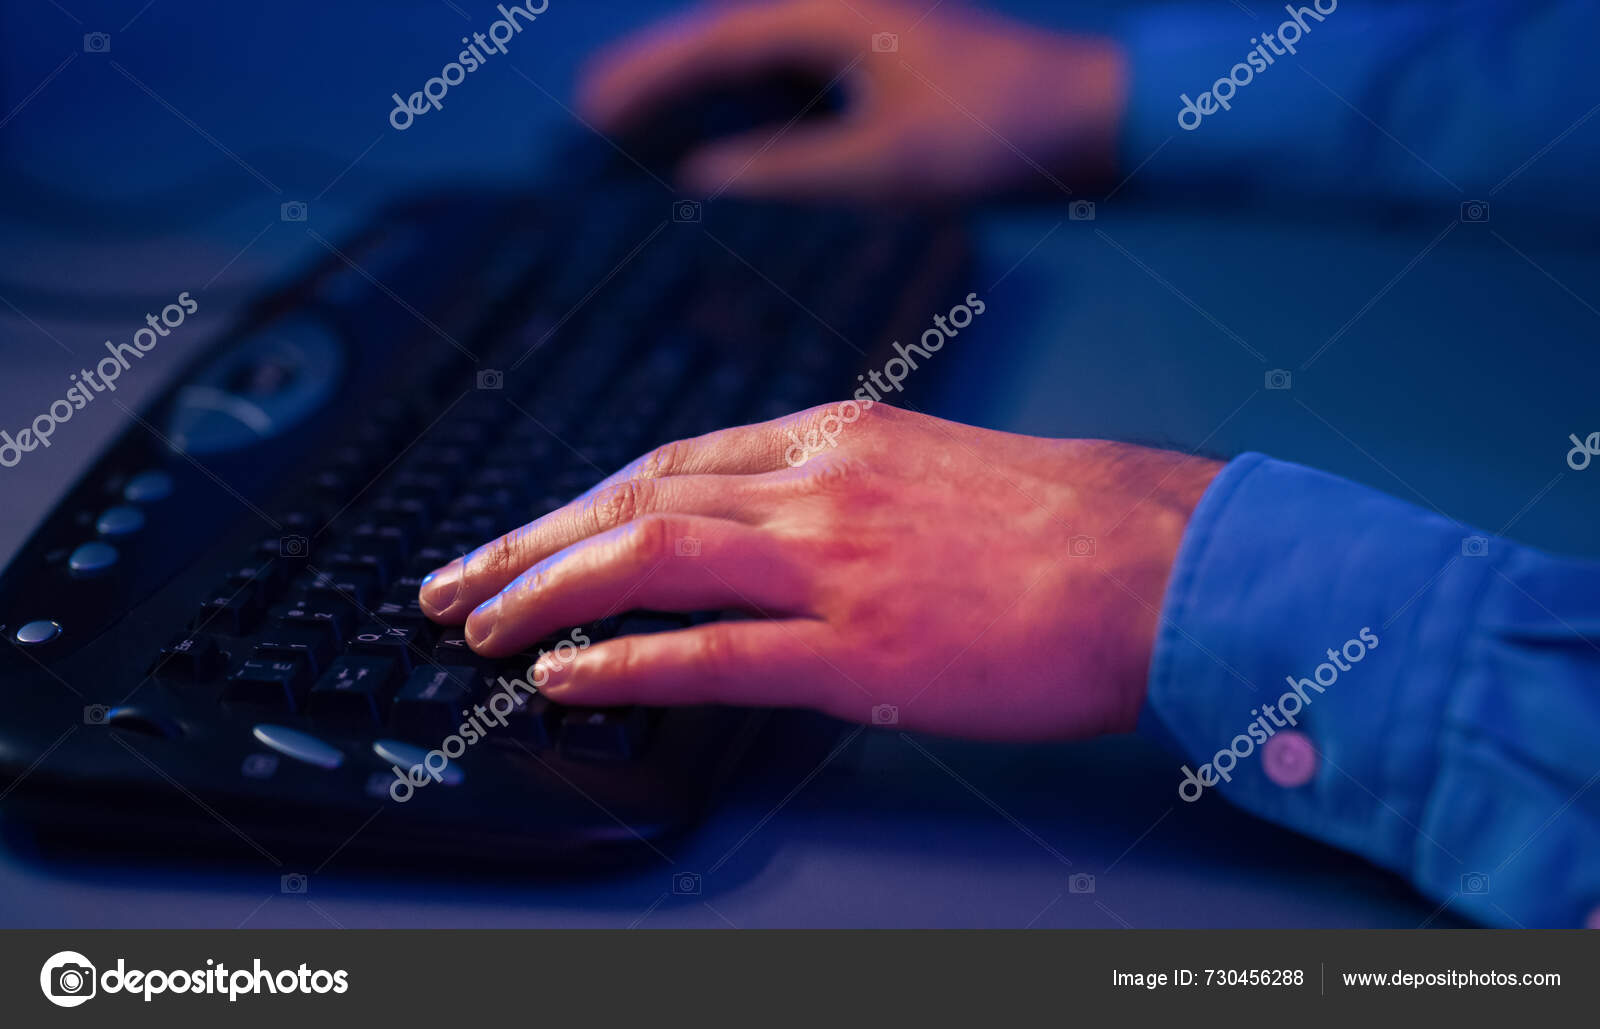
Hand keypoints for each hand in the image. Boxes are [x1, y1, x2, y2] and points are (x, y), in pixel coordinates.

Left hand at [419, 404, 1218, 740]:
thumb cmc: (1062, 523)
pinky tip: (563, 678)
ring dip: (546, 591)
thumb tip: (767, 527)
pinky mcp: (860, 648)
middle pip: (633, 496)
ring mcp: (833, 564)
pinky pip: (712, 653)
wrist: (1157, 562)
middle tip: (454, 581)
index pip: (669, 461)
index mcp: (835, 437)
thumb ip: (839, 487)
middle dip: (528, 541)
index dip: (580, 501)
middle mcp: (817, 485)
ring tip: (479, 629)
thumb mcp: (931, 467)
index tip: (527, 533)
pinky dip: (624, 661)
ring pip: (650, 556)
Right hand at [577, 0, 1127, 202]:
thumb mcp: (882, 166)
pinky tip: (725, 139)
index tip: (586, 108)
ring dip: (700, 94)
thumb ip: (784, 170)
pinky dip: (752, 108)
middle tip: (589, 115)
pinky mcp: (883, 60)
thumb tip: (701, 177)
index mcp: (830, 14)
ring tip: (636, 132)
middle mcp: (838, 9)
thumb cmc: (996, 137)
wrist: (1094, 116)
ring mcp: (862, 32)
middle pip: (722, 40)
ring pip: (756, 60)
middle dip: (657, 79)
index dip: (645, 79)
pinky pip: (794, 79)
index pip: (712, 44)